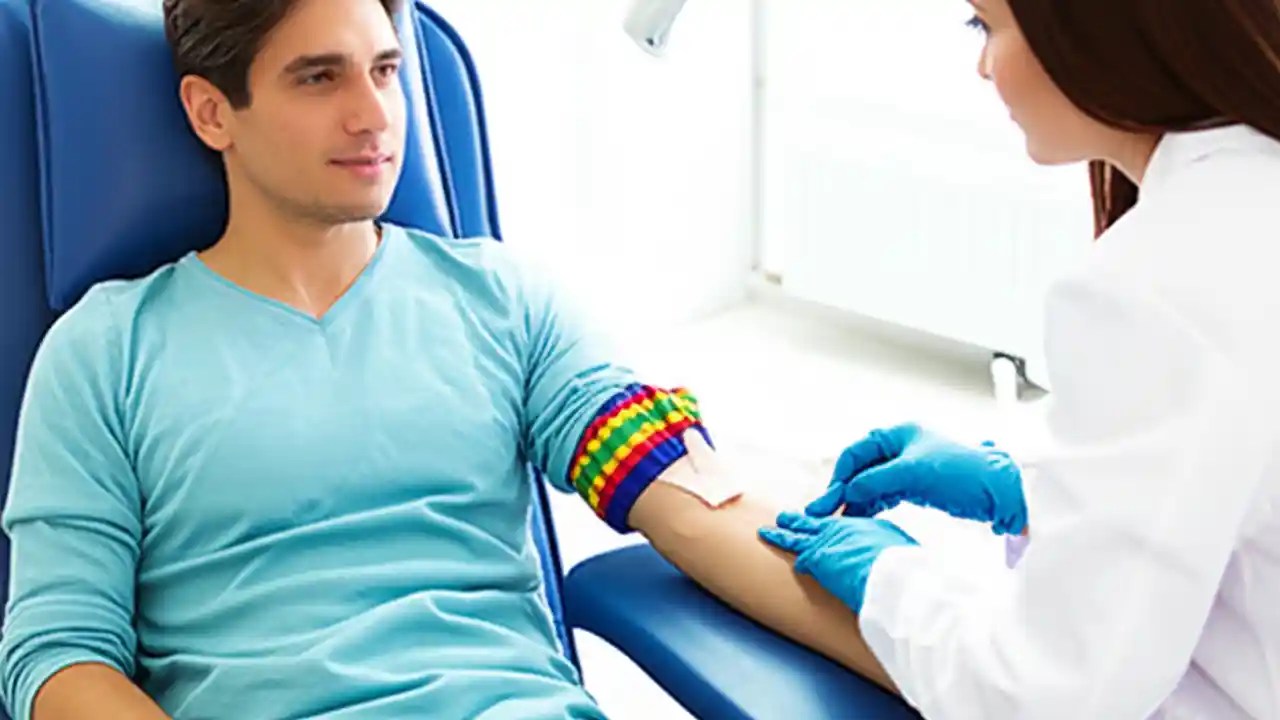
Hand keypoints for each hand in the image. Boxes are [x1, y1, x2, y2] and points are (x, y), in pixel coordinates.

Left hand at [759, 512, 916, 613]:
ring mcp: (827, 541)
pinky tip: (785, 555)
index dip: (830, 526)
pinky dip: (792, 555)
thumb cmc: (903, 568)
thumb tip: (894, 555)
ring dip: (782, 533)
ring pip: (798, 535)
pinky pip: (800, 557)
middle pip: (815, 522)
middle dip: (799, 520)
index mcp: (865, 524)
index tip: (825, 526)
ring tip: (768, 530)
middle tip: (785, 516)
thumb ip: (889, 548)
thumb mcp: (900, 549)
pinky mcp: (816, 557)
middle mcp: (844, 528)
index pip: (842, 524)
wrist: (891, 576)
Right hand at [808, 423, 1027, 534]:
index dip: (841, 474)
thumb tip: (847, 491)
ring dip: (856, 501)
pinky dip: (872, 506)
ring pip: (871, 485)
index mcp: (899, 434)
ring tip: (842, 520)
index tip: (830, 498)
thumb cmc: (961, 471)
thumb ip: (876, 480)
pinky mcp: (917, 488)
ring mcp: (908, 469)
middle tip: (827, 513)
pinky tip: (861, 518)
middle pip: (861, 469)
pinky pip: (885, 496)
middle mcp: (901, 448)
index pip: (857, 452)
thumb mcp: (913, 473)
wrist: (1001, 491)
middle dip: (845, 490)